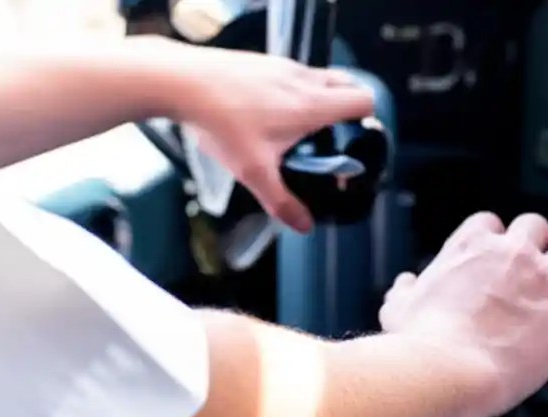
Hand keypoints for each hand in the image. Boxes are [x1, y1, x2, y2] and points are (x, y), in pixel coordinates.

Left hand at [164, 42, 375, 232]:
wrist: (182, 81)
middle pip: (347, 85)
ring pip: (319, 78)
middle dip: (345, 109)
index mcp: (312, 105)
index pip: (364, 100)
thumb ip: (282, 202)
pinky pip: (291, 73)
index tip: (351, 139)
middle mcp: (304, 80)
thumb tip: (304, 226)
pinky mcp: (262, 61)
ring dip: (317, 99)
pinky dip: (291, 90)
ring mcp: (283, 66)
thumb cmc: (221, 123)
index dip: (365, 120)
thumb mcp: (254, 172)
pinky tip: (265, 111)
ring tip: (293, 127)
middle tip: (327, 134)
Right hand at [379, 213, 547, 416]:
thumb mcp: (398, 308)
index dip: (494, 241)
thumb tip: (406, 285)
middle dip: (535, 246)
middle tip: (528, 272)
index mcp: (472, 246)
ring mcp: (545, 282)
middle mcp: (513, 255)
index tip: (492, 260)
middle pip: (537, 226)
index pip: (491, 223)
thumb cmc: (421, 342)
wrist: (448, 372)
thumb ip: (405, 290)